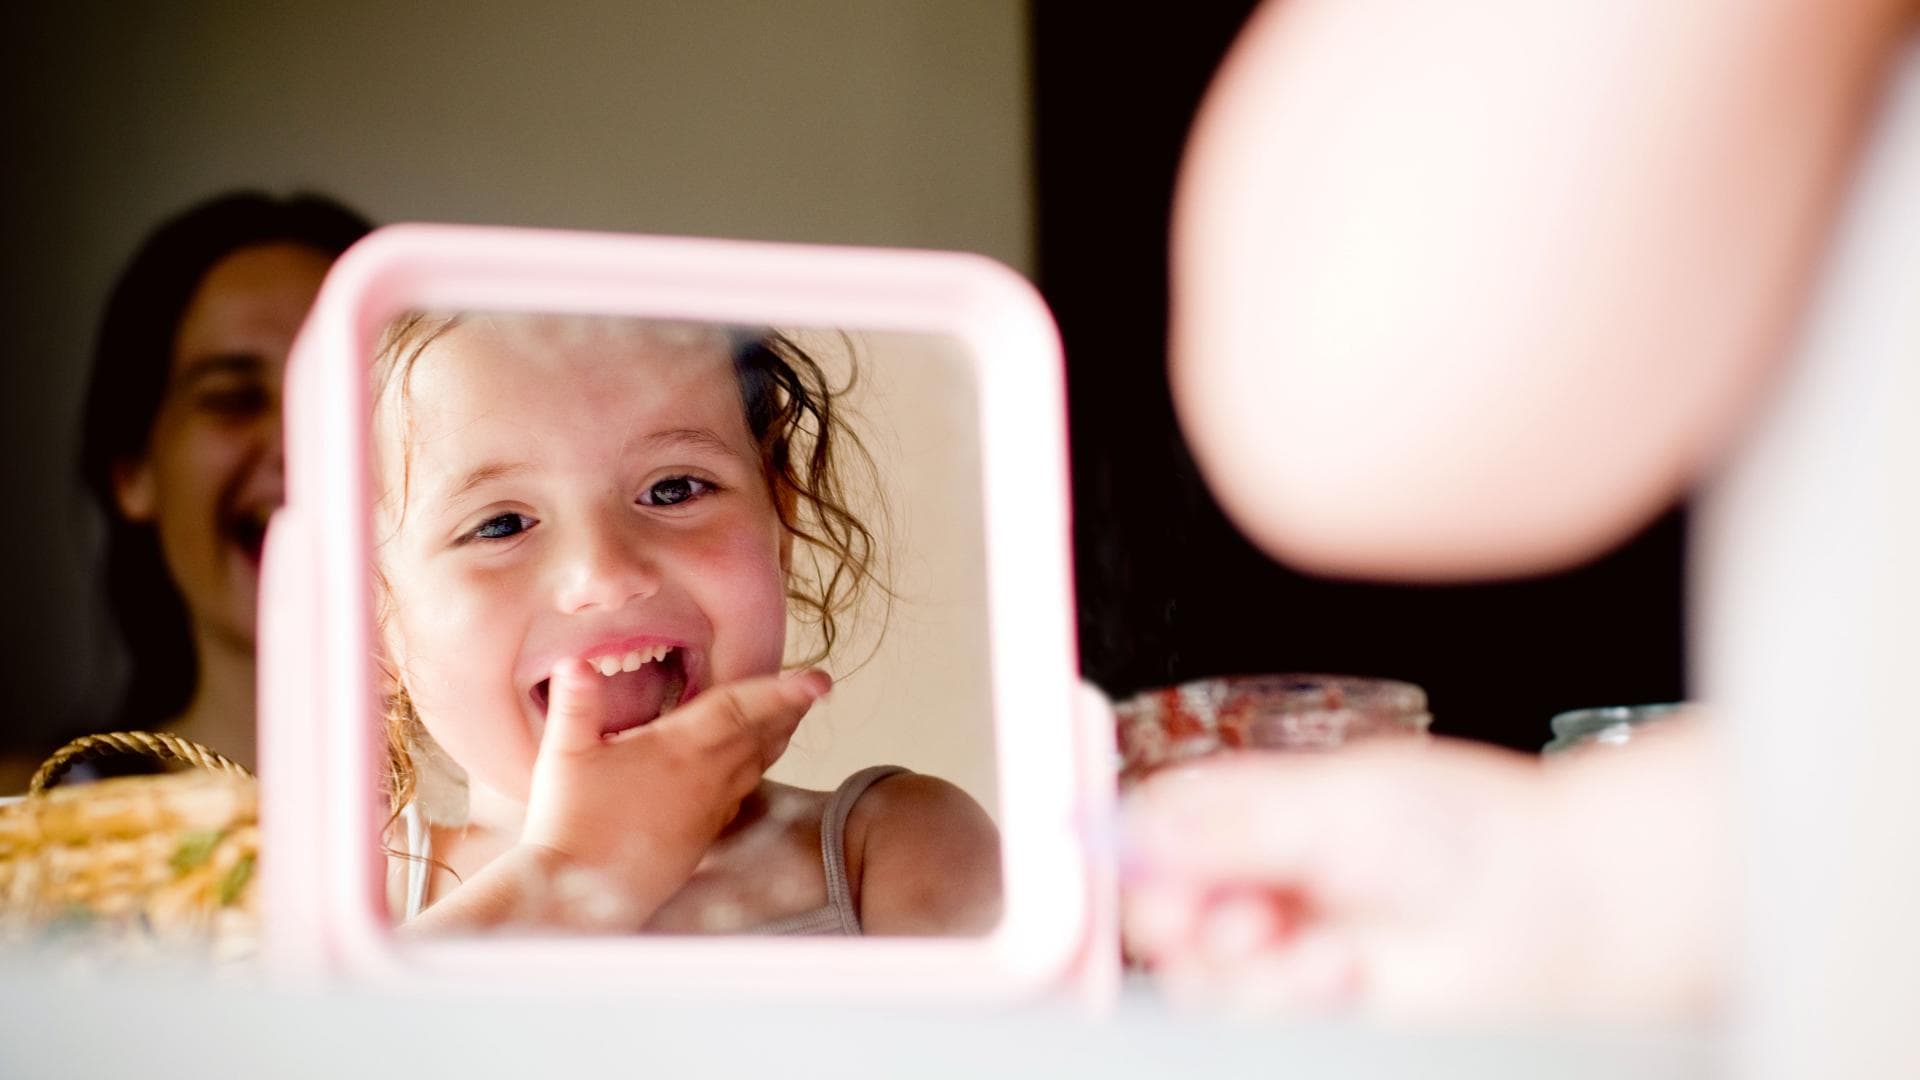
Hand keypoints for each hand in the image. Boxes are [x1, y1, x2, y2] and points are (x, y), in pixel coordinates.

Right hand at [517, 660, 829, 925]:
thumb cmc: (569, 823)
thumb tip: (575, 663)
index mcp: (678, 750)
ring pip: (755, 765)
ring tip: (791, 718)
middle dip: (789, 709)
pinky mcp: (701, 836)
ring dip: (777, 737)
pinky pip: (741, 794)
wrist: (578, 894)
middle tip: (815, 690)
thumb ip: (575, 704)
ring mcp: (707, 811)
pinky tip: (750, 768)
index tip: (818, 681)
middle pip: (759, 735)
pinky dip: (755, 771)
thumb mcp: (564, 755)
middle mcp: (704, 779)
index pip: (740, 709)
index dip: (781, 691)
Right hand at [1122, 730, 1726, 1021]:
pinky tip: (1342, 971)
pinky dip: (1291, 1001)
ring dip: (1248, 969)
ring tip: (1314, 944)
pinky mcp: (1311, 1013)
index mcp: (1254, 814)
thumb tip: (1137, 829)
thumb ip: (1228, 825)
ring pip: (1197, 980)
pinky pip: (1251, 1021)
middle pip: (1158, 913)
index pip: (1154, 828)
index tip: (1136, 864)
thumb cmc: (1472, 838)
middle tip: (1238, 915)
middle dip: (1185, 921)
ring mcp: (1282, 955)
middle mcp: (1259, 884)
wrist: (1556, 917)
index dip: (1134, 852)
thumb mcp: (1335, 808)